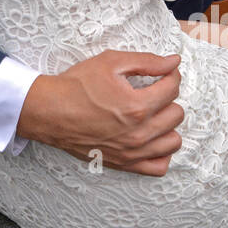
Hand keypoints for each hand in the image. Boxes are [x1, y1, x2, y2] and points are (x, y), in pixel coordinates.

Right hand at [16, 49, 183, 175]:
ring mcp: (133, 152)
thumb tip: (174, 61)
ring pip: (173, 141)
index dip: (170, 75)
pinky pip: (159, 167)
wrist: (51, 111)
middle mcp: (139, 132)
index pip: (173, 88)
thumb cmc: (78, 85)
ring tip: (153, 115)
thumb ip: (147, 61)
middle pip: (176, 114)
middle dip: (167, 98)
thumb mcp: (111, 62)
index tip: (163, 73)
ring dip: (167, 125)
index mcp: (137, 105)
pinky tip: (152, 138)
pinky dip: (161, 152)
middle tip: (151, 92)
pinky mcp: (125, 164)